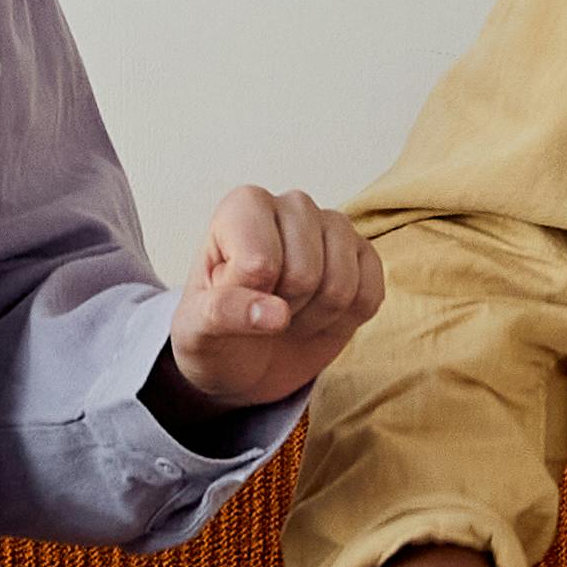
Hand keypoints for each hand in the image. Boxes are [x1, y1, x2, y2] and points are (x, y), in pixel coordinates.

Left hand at [164, 188, 384, 415]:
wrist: (248, 360)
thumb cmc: (216, 333)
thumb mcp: (196, 328)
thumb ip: (223, 313)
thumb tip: (275, 314)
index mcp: (243, 206)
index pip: (260, 261)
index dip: (251, 298)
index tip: (234, 300)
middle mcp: (293, 206)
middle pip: (305, 273)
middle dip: (284, 309)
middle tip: (265, 312)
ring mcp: (334, 228)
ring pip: (341, 285)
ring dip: (314, 318)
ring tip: (291, 314)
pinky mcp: (365, 256)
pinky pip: (370, 296)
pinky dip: (345, 322)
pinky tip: (320, 315)